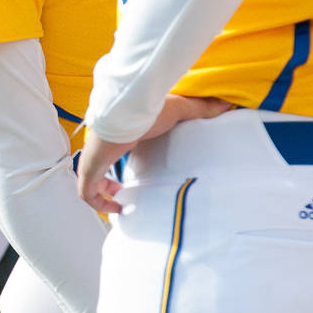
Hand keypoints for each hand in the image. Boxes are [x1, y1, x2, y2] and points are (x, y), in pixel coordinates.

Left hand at [77, 95, 230, 212]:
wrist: (126, 109)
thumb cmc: (146, 109)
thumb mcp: (176, 110)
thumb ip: (200, 109)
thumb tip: (226, 104)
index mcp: (115, 136)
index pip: (109, 153)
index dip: (116, 165)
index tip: (130, 177)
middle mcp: (100, 149)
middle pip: (95, 171)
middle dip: (106, 184)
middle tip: (123, 192)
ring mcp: (92, 159)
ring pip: (88, 184)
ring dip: (102, 196)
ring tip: (120, 203)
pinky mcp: (90, 169)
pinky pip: (87, 194)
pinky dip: (98, 204)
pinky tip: (116, 208)